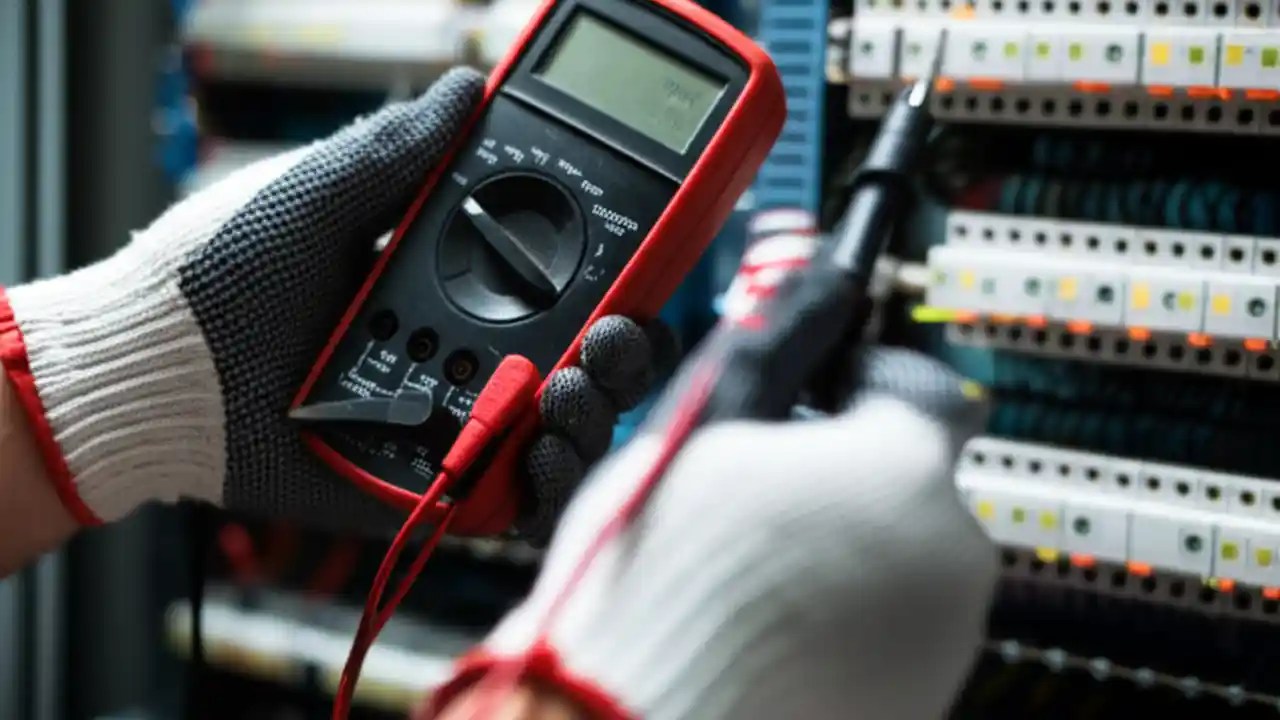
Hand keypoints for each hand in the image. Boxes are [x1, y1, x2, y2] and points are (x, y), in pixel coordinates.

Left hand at [0, 67, 659, 538]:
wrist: (156, 369)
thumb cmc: (223, 275)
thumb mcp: (321, 192)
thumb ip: (399, 147)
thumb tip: (466, 87)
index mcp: (452, 286)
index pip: (567, 283)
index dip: (621, 278)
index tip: (646, 264)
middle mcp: (466, 356)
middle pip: (586, 362)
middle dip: (625, 353)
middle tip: (612, 337)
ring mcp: (454, 425)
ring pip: (567, 432)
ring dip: (596, 416)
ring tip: (567, 396)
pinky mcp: (430, 489)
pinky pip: (513, 501)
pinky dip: (547, 489)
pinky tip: (545, 459)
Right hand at [423, 346, 998, 719]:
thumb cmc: (659, 584)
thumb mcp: (706, 425)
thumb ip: (777, 338)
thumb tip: (811, 279)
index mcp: (903, 466)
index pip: (917, 381)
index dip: (853, 382)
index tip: (806, 400)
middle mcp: (949, 550)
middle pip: (907, 472)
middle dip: (840, 469)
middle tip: (754, 494)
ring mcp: (943, 631)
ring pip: (900, 548)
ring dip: (843, 540)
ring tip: (752, 567)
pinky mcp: (923, 688)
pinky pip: (894, 619)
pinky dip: (847, 608)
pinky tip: (772, 616)